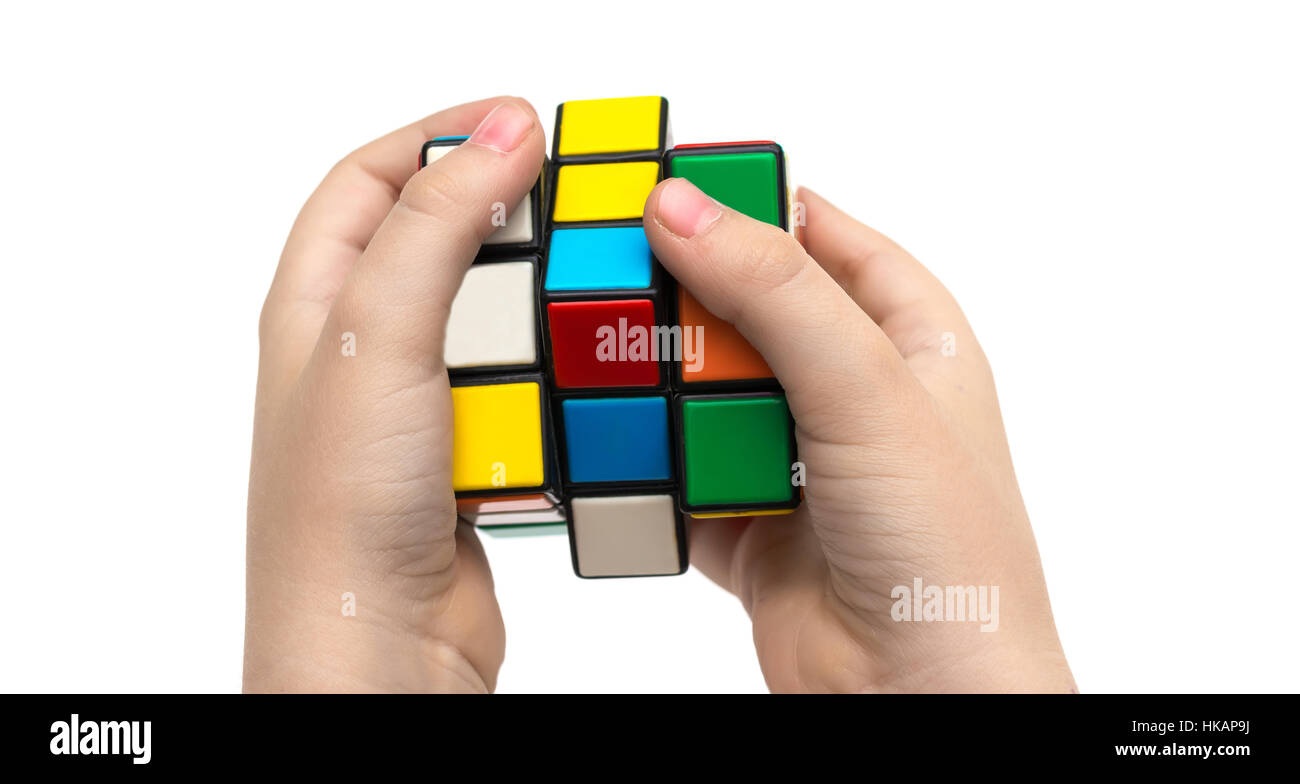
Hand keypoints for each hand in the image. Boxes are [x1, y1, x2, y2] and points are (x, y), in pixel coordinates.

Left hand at [244, 97, 545, 691]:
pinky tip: (582, 376)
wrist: (380, 652)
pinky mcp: (465, 458)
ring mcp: (413, 407)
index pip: (368, 182)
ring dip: (539, 304)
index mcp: (313, 306)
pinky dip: (555, 378)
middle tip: (575, 199)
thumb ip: (436, 227)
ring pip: (491, 321)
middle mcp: (356, 352)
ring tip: (588, 288)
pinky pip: (521, 391)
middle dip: (506, 215)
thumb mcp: (377, 337)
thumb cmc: (340, 516)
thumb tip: (499, 134)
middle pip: (436, 243)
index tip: (521, 124)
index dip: (440, 141)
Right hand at [643, 179, 1076, 691]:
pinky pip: (680, 474)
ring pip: (705, 392)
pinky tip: (613, 447)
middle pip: (749, 313)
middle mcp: (853, 394)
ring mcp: (798, 459)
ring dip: (659, 385)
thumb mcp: (866, 391)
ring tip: (604, 361)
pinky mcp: (749, 522)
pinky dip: (647, 465)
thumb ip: (775, 292)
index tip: (671, 186)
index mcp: (911, 340)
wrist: (918, 699)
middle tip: (616, 276)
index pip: (824, 240)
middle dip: (684, 300)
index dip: (751, 207)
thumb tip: (683, 207)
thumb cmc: (946, 551)